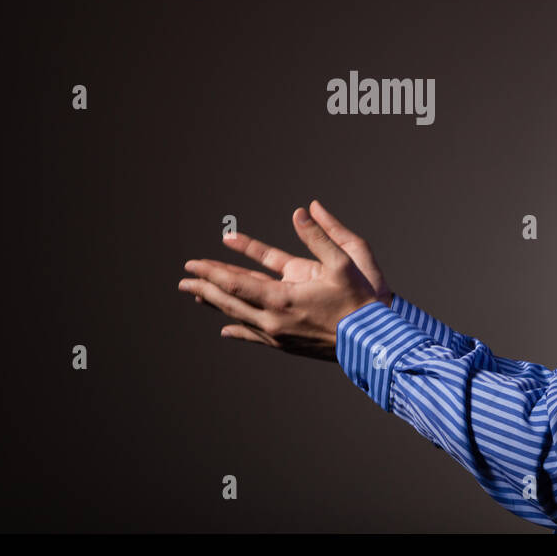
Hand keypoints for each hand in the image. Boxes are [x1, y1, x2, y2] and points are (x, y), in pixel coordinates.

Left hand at [179, 199, 389, 360]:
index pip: (235, 284)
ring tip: (197, 295)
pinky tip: (224, 330)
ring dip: (216, 304)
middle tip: (184, 279)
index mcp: (283, 299)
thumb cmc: (360, 301)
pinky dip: (237, 330)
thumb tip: (302, 210)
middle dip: (205, 287)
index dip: (211, 273)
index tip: (192, 265)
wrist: (372, 343)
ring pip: (239, 317)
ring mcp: (278, 335)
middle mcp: (274, 320)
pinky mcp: (286, 345)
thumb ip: (320, 236)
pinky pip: (254, 336)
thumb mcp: (344, 262)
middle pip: (229, 302)